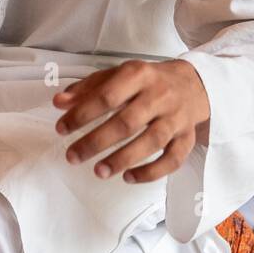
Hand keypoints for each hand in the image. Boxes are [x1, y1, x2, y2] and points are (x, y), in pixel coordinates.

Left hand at [53, 59, 210, 183]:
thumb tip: (60, 103)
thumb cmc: (149, 83)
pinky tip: (128, 177)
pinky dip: (151, 172)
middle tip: (73, 156)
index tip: (62, 129)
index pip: (107, 96)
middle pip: (127, 122)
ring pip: (151, 142)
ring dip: (122, 159)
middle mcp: (160, 95)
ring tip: (98, 171)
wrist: (193, 84)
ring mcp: (175, 118)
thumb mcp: (118, 76)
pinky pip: (172, 159)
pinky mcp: (186, 137)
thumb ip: (88, 89)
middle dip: (96, 142)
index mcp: (139, 75)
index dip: (82, 114)